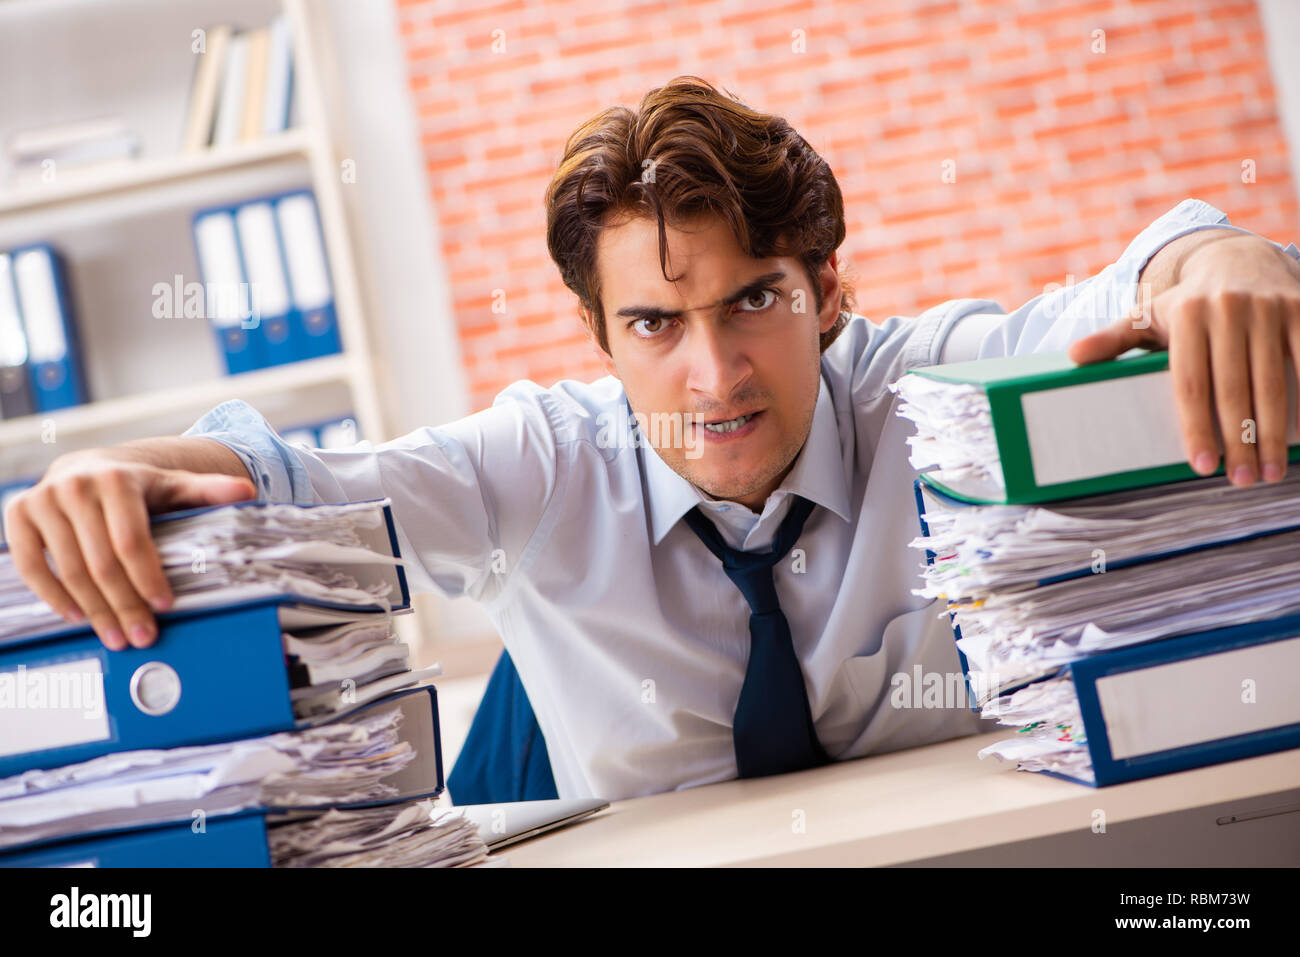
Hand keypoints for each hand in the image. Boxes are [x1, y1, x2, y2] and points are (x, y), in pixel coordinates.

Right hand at [3, 452, 255, 649]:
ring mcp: (42, 500)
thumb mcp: (174, 485)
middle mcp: (76, 487)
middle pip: (101, 562)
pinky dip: (53, 595)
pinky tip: (76, 617)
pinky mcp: (19, 516)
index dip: (148, 577)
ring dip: (93, 609)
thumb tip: (247, 491)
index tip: (164, 606)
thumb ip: (208, 490)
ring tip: (115, 635)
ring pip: (68, 569)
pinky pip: (31, 565)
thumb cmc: (136, 486)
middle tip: (142, 635)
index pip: (132, 541)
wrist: (86, 468)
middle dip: (124, 605)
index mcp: (117, 480)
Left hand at [1069, 233, 1299, 485]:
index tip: (1201, 466)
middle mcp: (1228, 308)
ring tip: (1270, 472)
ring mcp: (1269, 308)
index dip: (1196, 426)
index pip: (1190, 382)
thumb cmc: (1184, 303)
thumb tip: (1072, 358)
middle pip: (1234, 388)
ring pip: (1275, 382)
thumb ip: (1112, 340)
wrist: (1235, 256)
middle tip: (1241, 482)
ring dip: (1275, 432)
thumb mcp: (1145, 315)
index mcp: (1186, 314)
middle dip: (1240, 440)